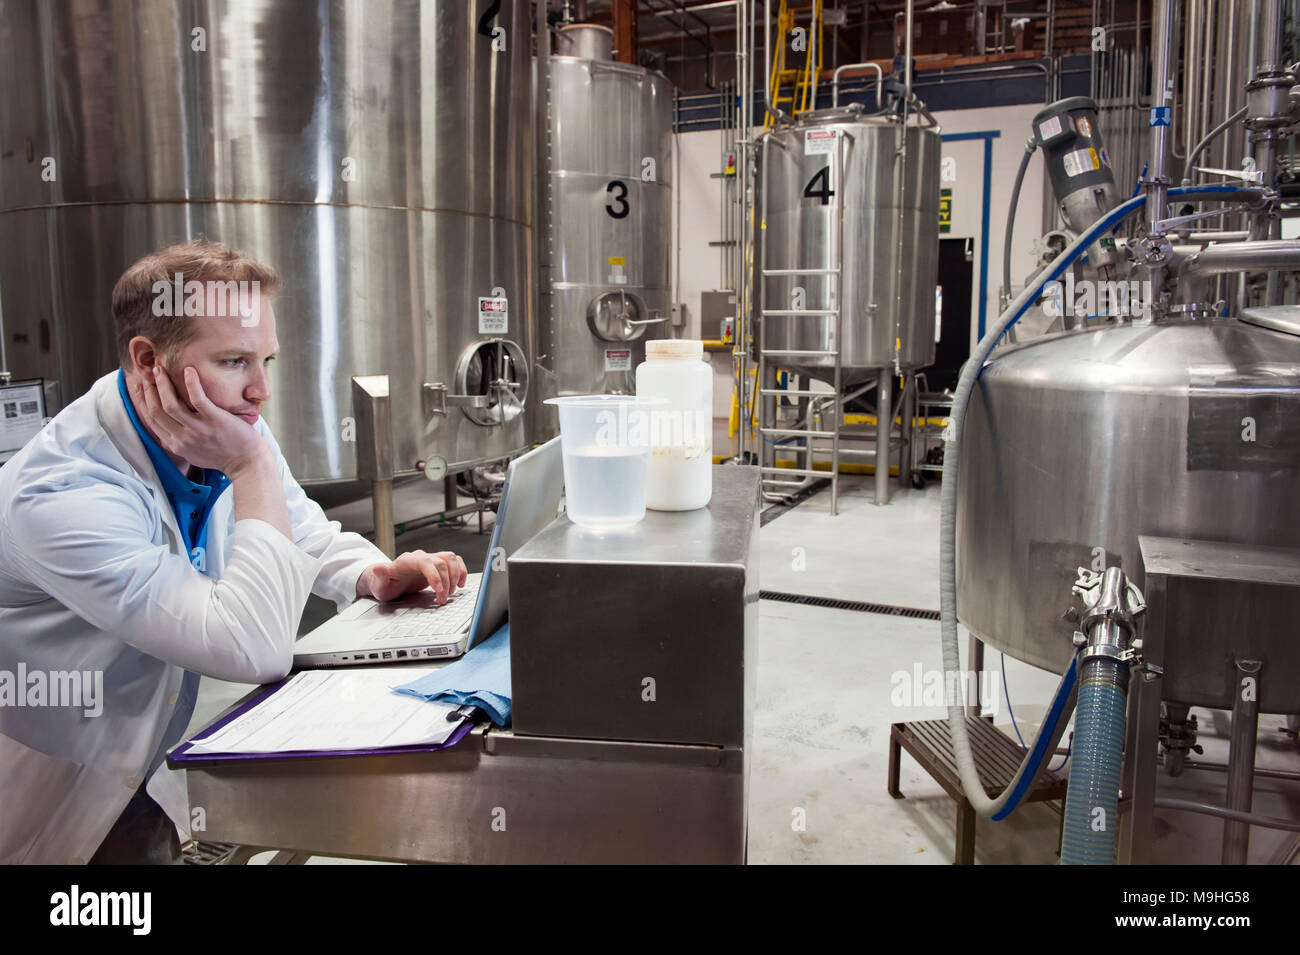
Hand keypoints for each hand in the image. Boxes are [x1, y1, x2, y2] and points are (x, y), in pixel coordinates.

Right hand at [135, 365, 267, 477]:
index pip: (152, 419)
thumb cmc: (223, 457)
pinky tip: (189, 370)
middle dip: (149, 389)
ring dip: (162, 384)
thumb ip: (179, 445)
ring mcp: (198, 429)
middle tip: (149, 372)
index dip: (143, 400)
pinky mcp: (215, 420)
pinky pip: (198, 399)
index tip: (140, 385)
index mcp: (176, 444)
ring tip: (161, 369)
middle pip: (156, 410)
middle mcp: (183, 437)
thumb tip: (165, 438)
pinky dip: (191, 383)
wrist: (248, 464)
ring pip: (170, 404)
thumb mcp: (193, 455)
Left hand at [358, 550, 468, 603]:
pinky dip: (461, 571)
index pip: (426, 561)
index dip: (435, 575)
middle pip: (441, 561)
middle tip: (443, 598)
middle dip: (446, 582)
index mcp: (407, 561)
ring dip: (456, 575)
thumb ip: (379, 576)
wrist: (387, 582)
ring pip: (450, 559)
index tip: (438, 591)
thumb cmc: (383, 584)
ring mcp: (430, 560)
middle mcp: (420, 557)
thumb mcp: (378, 584)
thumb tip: (378, 567)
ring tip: (451, 592)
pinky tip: (460, 583)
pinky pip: (454, 562)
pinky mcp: (436, 566)